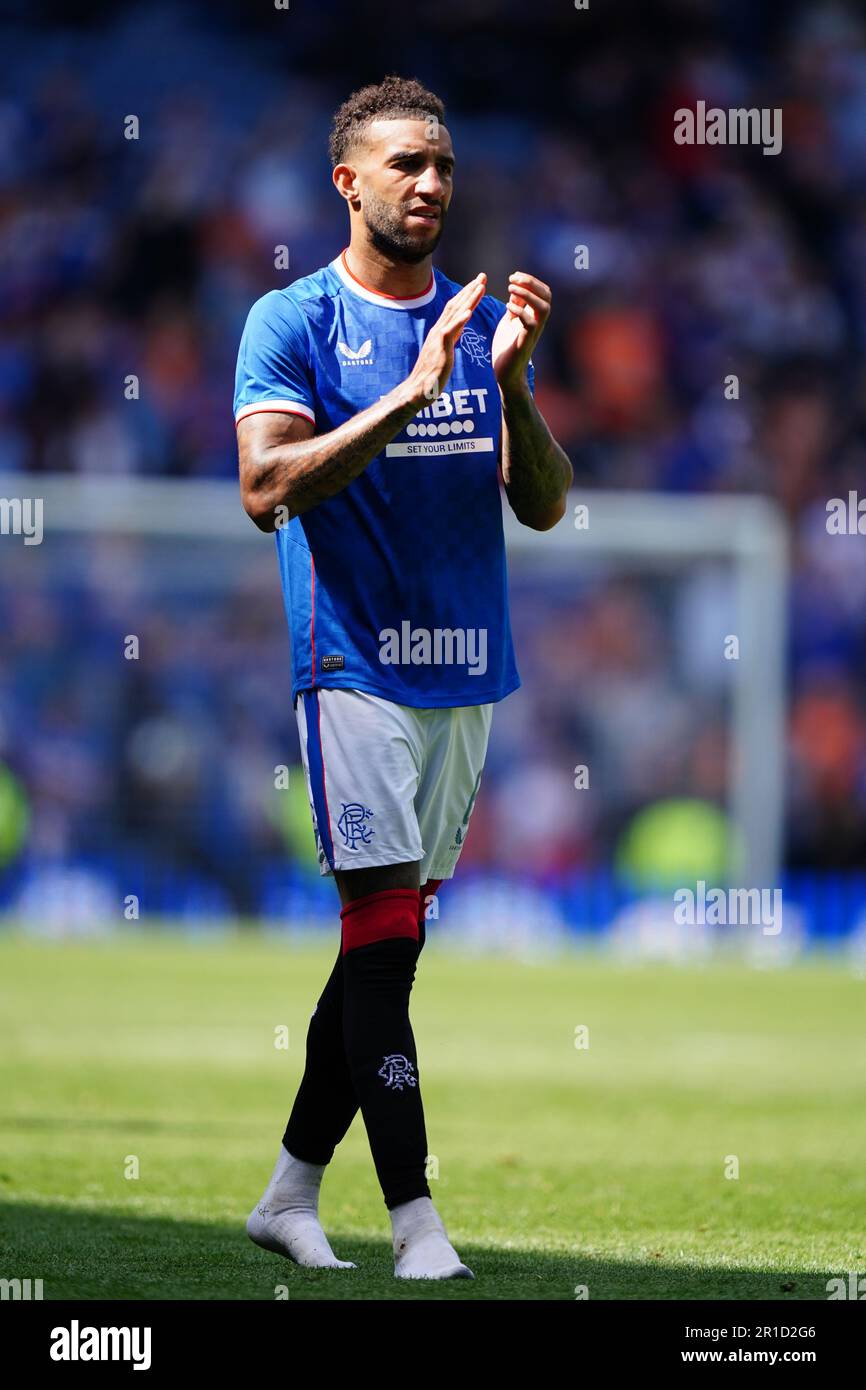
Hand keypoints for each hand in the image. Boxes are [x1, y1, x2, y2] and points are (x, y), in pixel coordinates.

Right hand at [404, 273, 486, 406]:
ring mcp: (438, 338)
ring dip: (468, 299)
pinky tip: (469, 311)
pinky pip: (450, 332)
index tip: (480, 283)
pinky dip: (459, 321)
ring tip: (480, 287)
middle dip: (470, 290)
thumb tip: (459, 328)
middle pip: (456, 305)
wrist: (418, 391)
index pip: (456, 308)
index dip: (468, 295)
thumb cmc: (431, 375)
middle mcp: (438, 330)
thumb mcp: (445, 351)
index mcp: (441, 331)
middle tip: (483, 276)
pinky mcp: (439, 349)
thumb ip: (452, 338)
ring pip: (454, 314)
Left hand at [492, 271, 550, 390]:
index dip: (531, 280)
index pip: (543, 291)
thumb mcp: (510, 321)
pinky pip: (530, 323)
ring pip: (543, 308)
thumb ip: (516, 306)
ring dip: (527, 294)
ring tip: (510, 289)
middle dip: (531, 282)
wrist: (506, 373)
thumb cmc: (507, 347)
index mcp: (535, 316)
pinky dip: (520, 311)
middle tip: (512, 278)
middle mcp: (538, 322)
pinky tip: (507, 306)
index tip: (514, 276)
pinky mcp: (525, 342)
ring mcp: (534, 332)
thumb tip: (516, 288)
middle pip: (547, 296)